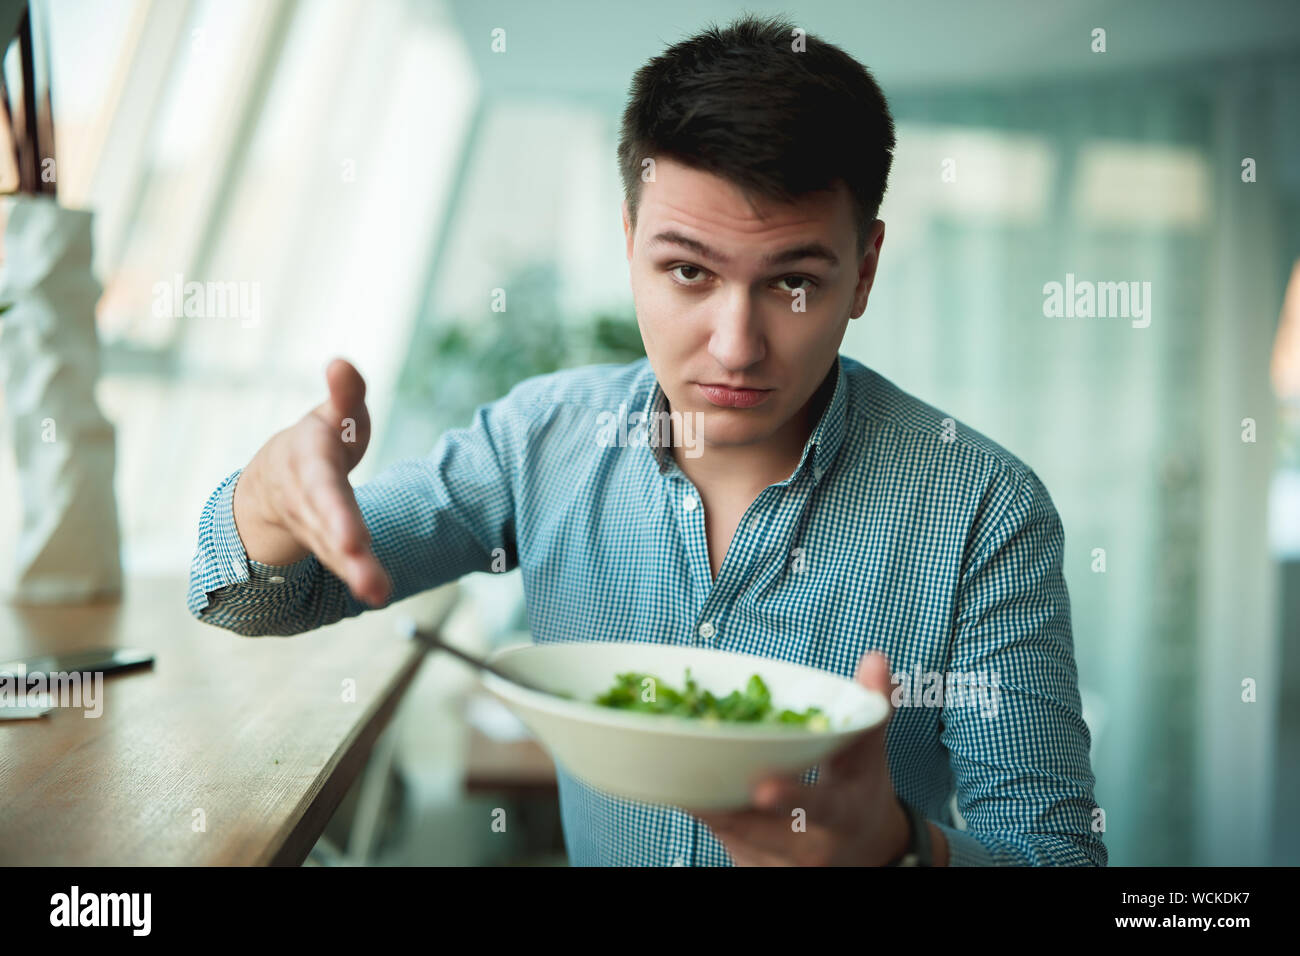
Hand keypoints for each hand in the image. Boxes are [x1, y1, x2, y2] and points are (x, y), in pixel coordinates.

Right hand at [233, 357, 391, 605]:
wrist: (273, 481)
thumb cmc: (317, 442)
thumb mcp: (331, 415)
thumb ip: (345, 395)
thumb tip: (342, 363)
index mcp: (309, 464)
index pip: (322, 488)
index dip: (336, 513)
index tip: (353, 539)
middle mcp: (307, 501)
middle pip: (328, 527)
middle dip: (346, 551)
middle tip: (368, 575)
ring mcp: (315, 528)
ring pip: (333, 552)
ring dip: (356, 573)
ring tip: (378, 591)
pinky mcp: (326, 546)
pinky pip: (341, 564)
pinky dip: (359, 578)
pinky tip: (379, 592)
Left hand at [685, 651, 910, 865]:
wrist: (862, 852)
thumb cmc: (860, 793)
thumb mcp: (870, 756)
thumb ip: (870, 709)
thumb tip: (874, 658)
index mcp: (843, 816)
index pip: (820, 808)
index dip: (792, 799)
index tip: (763, 787)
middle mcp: (811, 850)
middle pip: (759, 829)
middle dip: (725, 805)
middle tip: (690, 774)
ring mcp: (778, 866)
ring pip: (731, 835)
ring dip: (706, 805)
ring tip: (678, 773)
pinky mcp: (752, 869)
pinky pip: (720, 840)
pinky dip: (705, 811)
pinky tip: (687, 786)